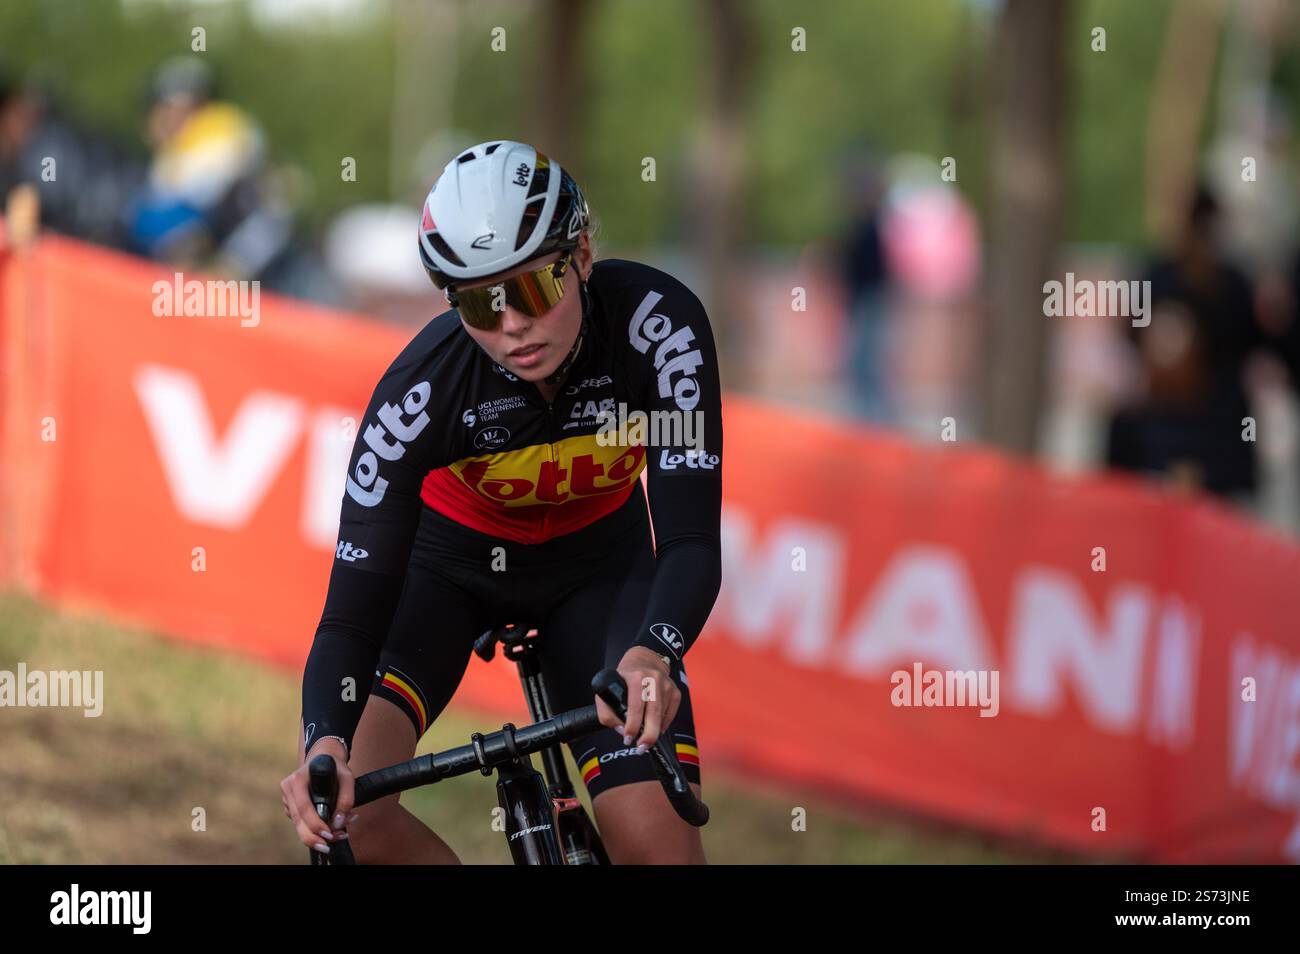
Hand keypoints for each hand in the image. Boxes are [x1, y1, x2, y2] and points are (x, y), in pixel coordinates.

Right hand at [280, 737, 356, 854]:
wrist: (324, 757)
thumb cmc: (335, 766)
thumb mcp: (347, 776)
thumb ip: (346, 798)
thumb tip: (339, 822)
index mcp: (297, 780)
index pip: (304, 808)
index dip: (315, 824)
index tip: (328, 834)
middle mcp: (288, 789)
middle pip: (297, 821)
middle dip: (313, 837)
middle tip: (328, 847)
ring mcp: (287, 798)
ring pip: (298, 824)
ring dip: (316, 834)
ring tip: (338, 835)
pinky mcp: (291, 806)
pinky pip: (300, 822)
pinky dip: (313, 828)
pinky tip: (330, 828)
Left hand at [596, 647, 679, 749]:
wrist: (645, 659)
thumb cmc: (624, 678)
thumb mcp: (608, 688)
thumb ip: (607, 712)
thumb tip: (621, 730)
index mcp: (636, 677)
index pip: (635, 706)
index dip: (632, 725)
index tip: (627, 739)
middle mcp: (654, 679)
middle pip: (654, 713)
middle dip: (648, 735)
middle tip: (641, 748)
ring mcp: (667, 685)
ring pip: (662, 716)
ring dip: (654, 731)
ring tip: (645, 740)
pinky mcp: (675, 692)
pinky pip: (670, 715)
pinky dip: (662, 724)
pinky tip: (654, 726)